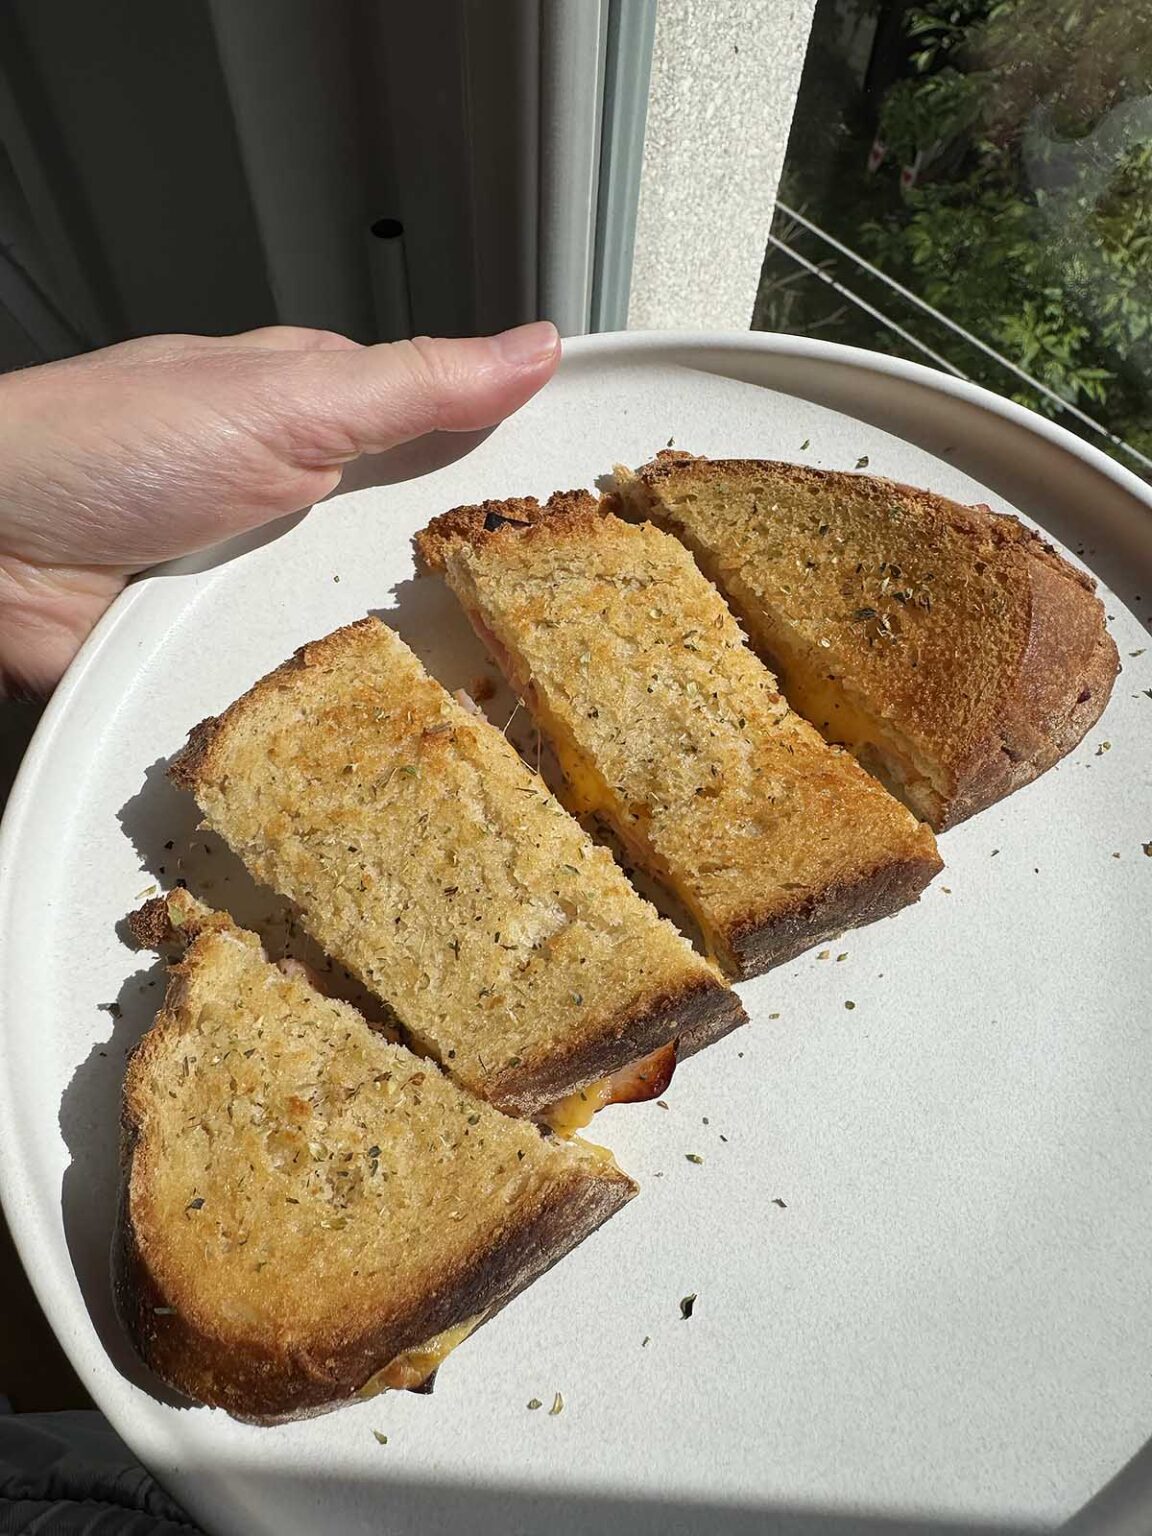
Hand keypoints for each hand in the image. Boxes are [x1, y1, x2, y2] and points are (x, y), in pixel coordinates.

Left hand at [0, 322, 559, 695]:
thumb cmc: (113, 445)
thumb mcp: (290, 397)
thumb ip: (416, 384)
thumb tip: (535, 348)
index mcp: (327, 418)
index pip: (454, 442)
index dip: (528, 477)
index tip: (612, 522)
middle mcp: (306, 502)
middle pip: (423, 551)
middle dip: (479, 588)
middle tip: (576, 634)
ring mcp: (273, 586)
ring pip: (377, 630)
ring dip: (416, 658)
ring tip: (510, 700)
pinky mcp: (239, 660)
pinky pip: (316, 689)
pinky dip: (348, 705)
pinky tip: (402, 726)